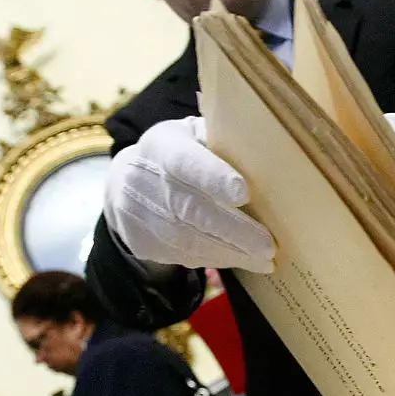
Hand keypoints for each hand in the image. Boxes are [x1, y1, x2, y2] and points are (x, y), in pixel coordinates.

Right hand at [104, 116, 276, 272]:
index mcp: (162, 146)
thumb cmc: (179, 154)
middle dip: (233, 229)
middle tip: (267, 246)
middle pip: (190, 209)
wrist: (126, 183)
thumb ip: (221, 140)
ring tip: (264, 260)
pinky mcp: (141, 242)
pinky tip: (243, 260)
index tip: (243, 194)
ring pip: (188, 240)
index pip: (185, 161)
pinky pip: (183, 256)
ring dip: (230, 252)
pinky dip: (217, 259)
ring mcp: (137, 215)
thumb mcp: (194, 135)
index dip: (213, 177)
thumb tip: (268, 151)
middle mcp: (143, 179)